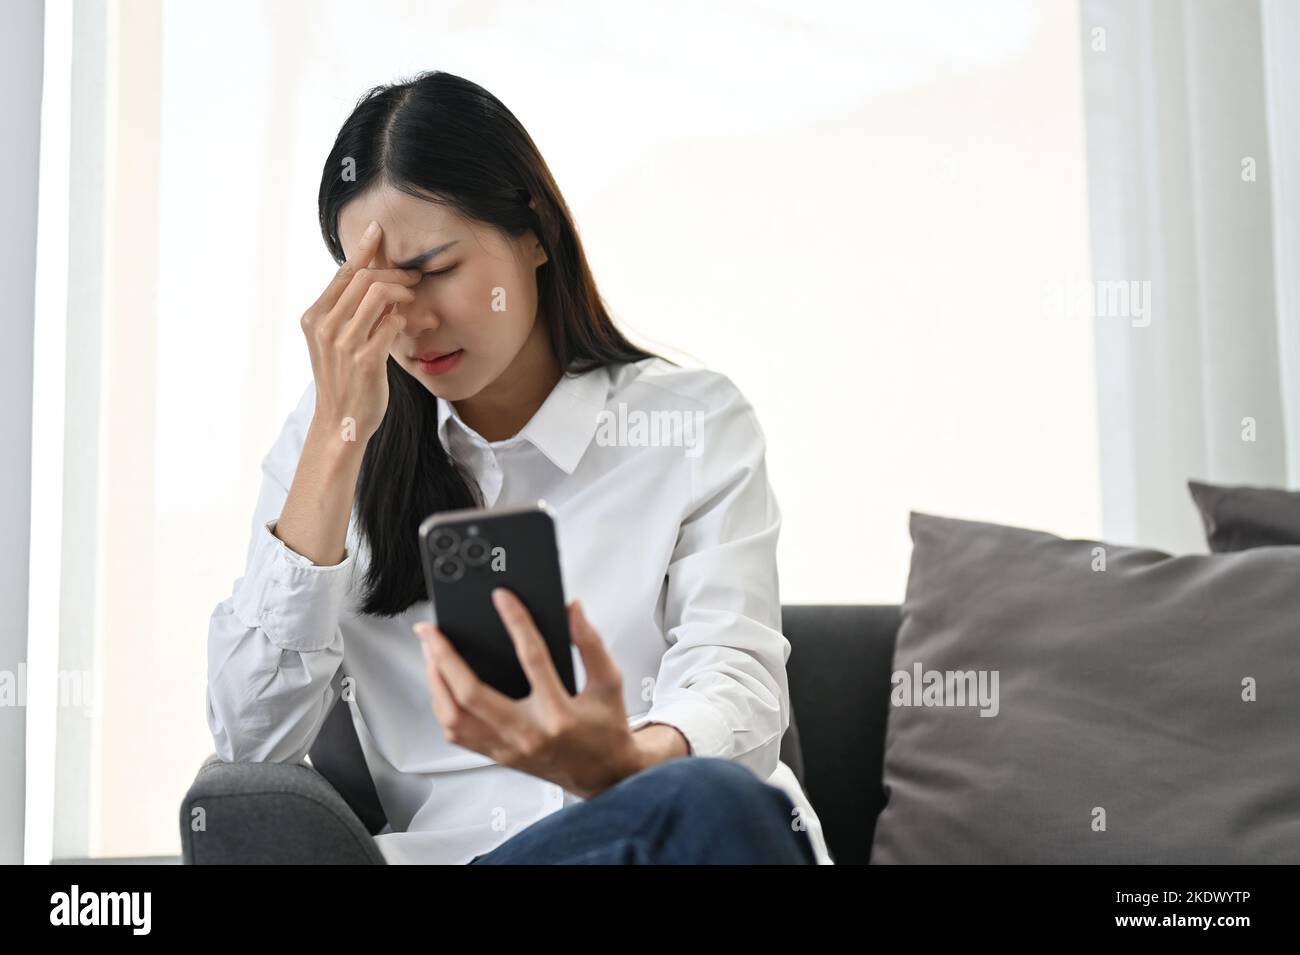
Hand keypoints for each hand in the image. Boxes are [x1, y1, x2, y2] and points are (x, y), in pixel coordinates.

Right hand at [299, 219, 421, 442]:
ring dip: (402, 291)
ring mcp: (344, 344)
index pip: (342, 273)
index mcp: (314, 318)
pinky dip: (403, 318)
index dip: (363, 250)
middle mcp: (324, 327)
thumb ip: (347, 312)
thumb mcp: (335, 342)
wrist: (341, 422)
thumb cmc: (342, 380)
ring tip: (414, 298)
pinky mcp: (365, 360)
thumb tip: (372, 279)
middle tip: (413, 276)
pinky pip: (391, 323)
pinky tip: (408, 323)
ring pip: (378, 295)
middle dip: (393, 272)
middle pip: (363, 278)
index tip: (379, 231)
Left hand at [413, 589, 645, 798]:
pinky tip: (441, 685)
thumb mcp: (608, 683)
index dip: (516, 622)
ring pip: (455, 717)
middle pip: (472, 694)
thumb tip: (572, 610)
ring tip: (431, 654)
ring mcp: (508, 748)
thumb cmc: (606, 730)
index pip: (533, 659)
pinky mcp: (498, 755)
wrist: (604, 776)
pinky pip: (458, 733)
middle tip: (432, 631)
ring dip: (436, 682)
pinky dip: (442, 706)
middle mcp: (528, 733)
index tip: (502, 598)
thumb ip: (590, 643)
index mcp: (559, 714)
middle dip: (445, 658)